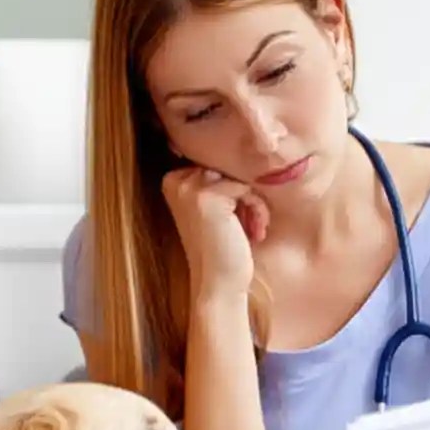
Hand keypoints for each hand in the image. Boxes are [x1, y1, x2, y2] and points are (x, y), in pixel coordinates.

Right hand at [161, 166, 269, 300]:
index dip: (233, 190)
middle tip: (244, 225)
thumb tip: (249, 145)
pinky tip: (249, 232)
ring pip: (239, 177)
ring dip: (253, 203)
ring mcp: (189, 188)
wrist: (219, 284)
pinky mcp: (207, 197)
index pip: (220, 164)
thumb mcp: (218, 207)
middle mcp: (176, 180)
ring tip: (248, 228)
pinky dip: (255, 209)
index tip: (233, 218)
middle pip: (230, 167)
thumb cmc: (224, 247)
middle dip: (244, 195)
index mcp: (173, 179)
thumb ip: (219, 179)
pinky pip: (246, 188)